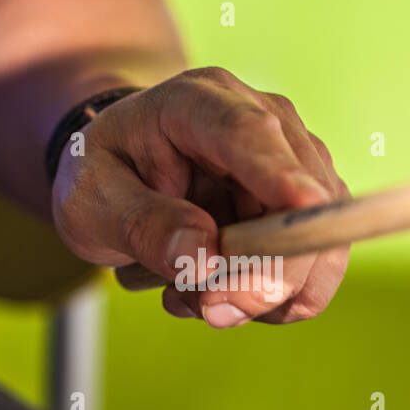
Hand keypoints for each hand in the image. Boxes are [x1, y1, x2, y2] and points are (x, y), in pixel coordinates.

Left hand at [51, 67, 350, 326]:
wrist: (125, 170)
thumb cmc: (107, 173)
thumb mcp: (92, 199)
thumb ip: (142, 224)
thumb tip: (203, 259)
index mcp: (200, 101)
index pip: (249, 132)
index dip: (280, 173)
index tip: (304, 210)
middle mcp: (266, 122)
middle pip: (299, 202)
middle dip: (262, 273)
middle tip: (205, 307)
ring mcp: (296, 165)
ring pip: (318, 244)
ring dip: (260, 294)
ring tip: (190, 295)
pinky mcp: (308, 208)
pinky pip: (315, 271)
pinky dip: (271, 301)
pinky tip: (219, 293)